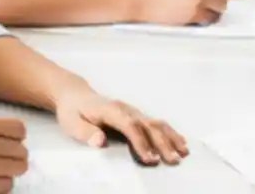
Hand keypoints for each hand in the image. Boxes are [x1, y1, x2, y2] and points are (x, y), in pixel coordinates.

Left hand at [55, 88, 189, 165]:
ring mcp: (133, 112)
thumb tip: (100, 141)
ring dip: (171, 138)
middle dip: (162, 143)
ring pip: (156, 123)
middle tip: (173, 160)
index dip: (141, 142)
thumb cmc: (73, 111)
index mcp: (110, 110)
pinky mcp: (136, 116)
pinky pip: (156, 123)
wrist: (75, 95)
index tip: (149, 158)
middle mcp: (126, 109)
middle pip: (148, 125)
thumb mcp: (71, 123)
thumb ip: (86, 133)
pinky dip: (170, 133)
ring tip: (182, 153)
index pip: (130, 126)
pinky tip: (180, 142)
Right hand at [134, 0, 227, 24]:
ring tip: (202, 14)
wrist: (147, 1)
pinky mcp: (196, 14)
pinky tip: (196, 19)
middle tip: (207, 8)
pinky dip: (206, 21)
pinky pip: (211, 19)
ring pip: (221, 8)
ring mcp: (201, 0)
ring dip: (214, 12)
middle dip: (218, 3)